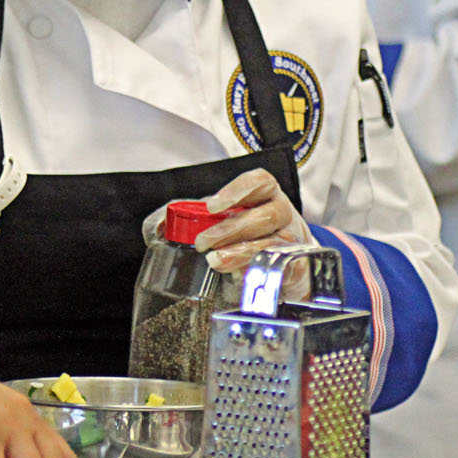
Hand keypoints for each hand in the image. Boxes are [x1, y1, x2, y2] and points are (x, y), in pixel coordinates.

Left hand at [194, 169, 314, 297]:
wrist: (281, 267)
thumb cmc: (244, 236)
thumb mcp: (218, 221)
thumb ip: (189, 219)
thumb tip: (160, 226)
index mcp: (265, 194)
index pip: (260, 182)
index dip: (237, 191)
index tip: (212, 206)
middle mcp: (283, 213)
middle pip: (266, 215)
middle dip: (230, 229)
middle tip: (202, 242)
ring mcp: (293, 240)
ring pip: (274, 242)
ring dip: (241, 252)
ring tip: (215, 261)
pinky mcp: (297, 266)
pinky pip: (282, 267)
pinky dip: (258, 270)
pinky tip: (238, 275)